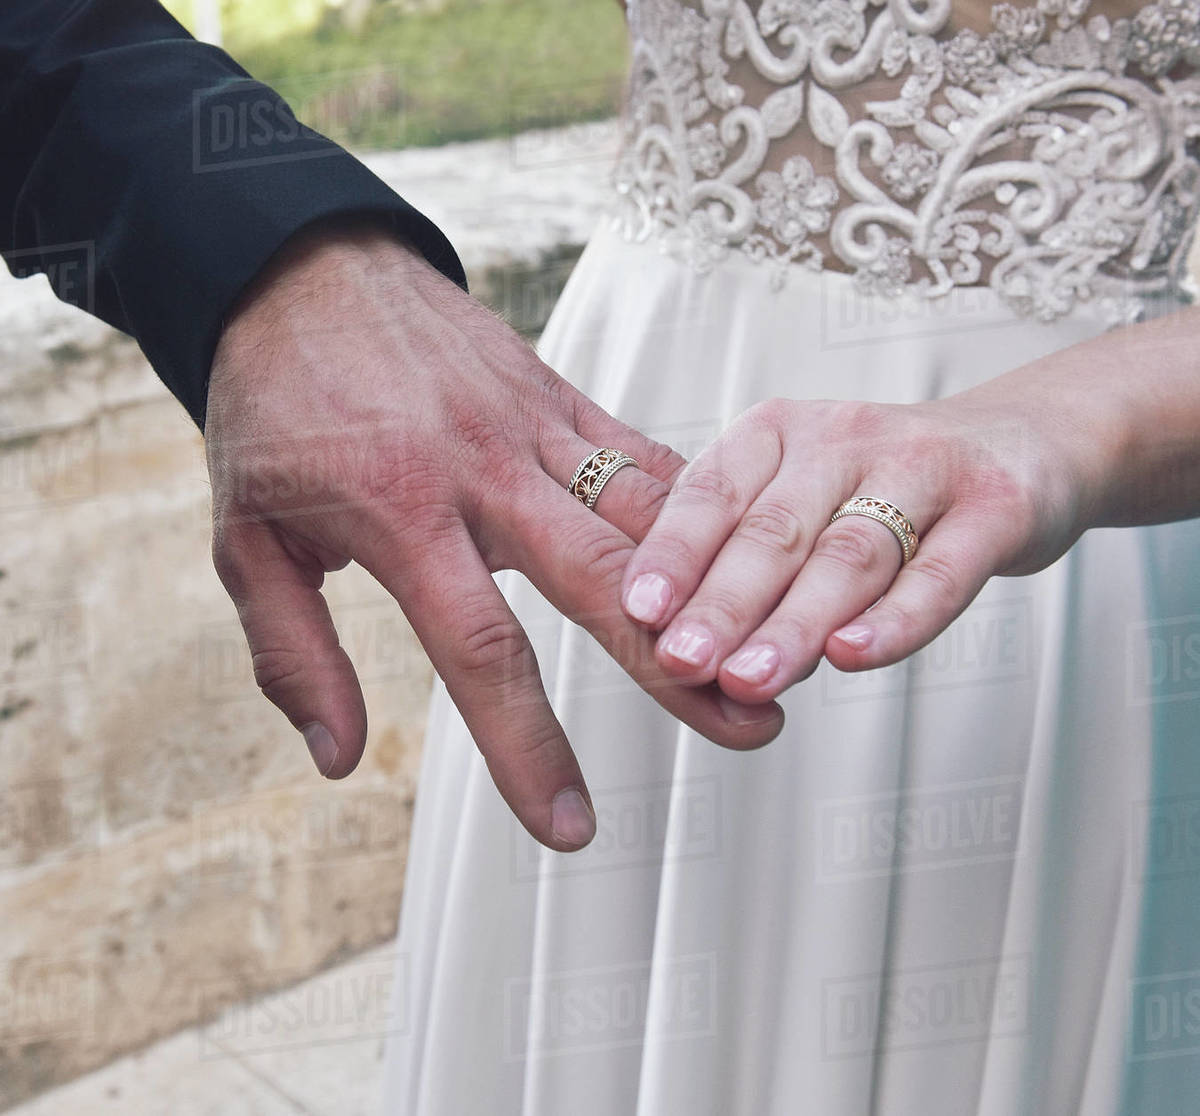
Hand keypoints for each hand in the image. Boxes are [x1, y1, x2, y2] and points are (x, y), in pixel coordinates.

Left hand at [203, 216, 783, 850]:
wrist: (303, 272)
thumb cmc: (276, 405)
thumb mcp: (245, 540)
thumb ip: (294, 655)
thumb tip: (339, 758)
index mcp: (403, 516)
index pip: (485, 653)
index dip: (529, 748)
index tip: (570, 824)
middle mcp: (486, 473)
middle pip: (605, 584)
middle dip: (679, 670)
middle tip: (744, 728)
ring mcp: (533, 426)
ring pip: (646, 514)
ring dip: (714, 586)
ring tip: (767, 650)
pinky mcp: (560, 393)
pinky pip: (642, 454)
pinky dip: (693, 509)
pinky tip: (738, 552)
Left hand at [617, 382, 1106, 702]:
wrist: (1020, 444)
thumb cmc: (883, 486)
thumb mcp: (799, 495)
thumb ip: (742, 554)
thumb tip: (672, 642)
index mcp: (778, 433)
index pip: (712, 492)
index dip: (672, 553)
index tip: (637, 613)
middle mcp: (844, 438)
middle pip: (774, 530)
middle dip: (723, 604)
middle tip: (683, 662)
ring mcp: (923, 467)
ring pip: (848, 555)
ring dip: (794, 624)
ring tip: (749, 680)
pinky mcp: (995, 507)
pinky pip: (940, 572)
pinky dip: (895, 619)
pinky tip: (852, 657)